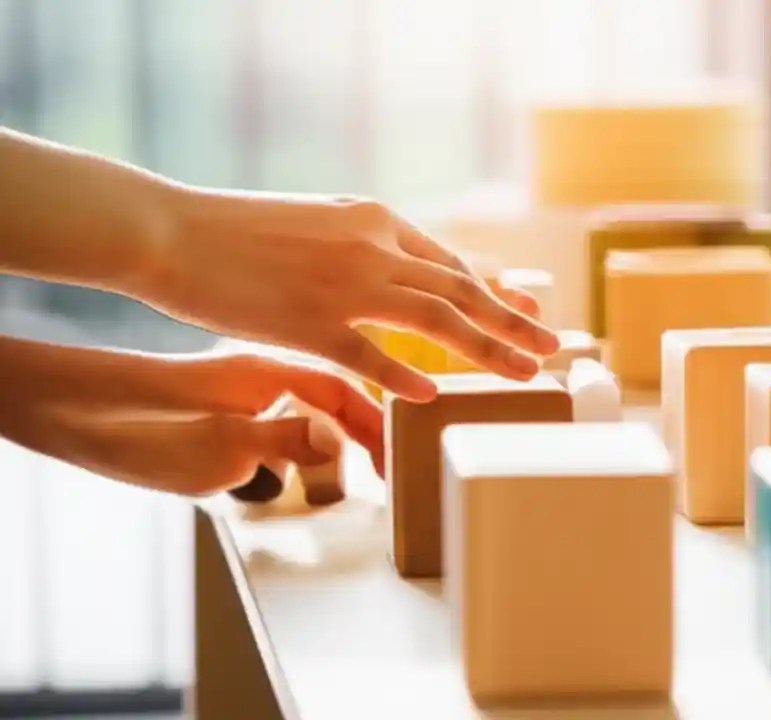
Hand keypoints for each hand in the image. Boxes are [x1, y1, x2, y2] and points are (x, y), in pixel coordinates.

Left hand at [0, 336, 384, 494]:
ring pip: (312, 400)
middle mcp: (261, 375)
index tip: (395, 455)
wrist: (68, 409)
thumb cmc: (136, 427)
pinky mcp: (223, 405)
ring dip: (343, 425)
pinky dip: (311, 429)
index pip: (345, 391)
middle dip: (370, 424)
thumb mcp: (213, 445)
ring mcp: (241, 388)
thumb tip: (336, 439)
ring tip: (366, 456)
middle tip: (390, 462)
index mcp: (267, 374)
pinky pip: (285, 411)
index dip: (376, 424)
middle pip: (337, 391)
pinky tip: (312, 450)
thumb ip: (279, 440)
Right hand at [136, 187, 558, 400]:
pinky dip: (407, 377)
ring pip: (437, 320)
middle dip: (513, 322)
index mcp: (375, 220)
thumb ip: (362, 242)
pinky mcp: (310, 324)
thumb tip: (397, 269)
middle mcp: (372, 247)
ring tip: (525, 374)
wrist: (171, 229)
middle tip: (552, 347)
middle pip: (462, 290)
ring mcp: (345, 285)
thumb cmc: (237, 231)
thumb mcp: (316, 221)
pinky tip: (435, 398)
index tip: (527, 311)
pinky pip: (372, 356)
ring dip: (488, 349)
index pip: (450, 263)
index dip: (494, 291)